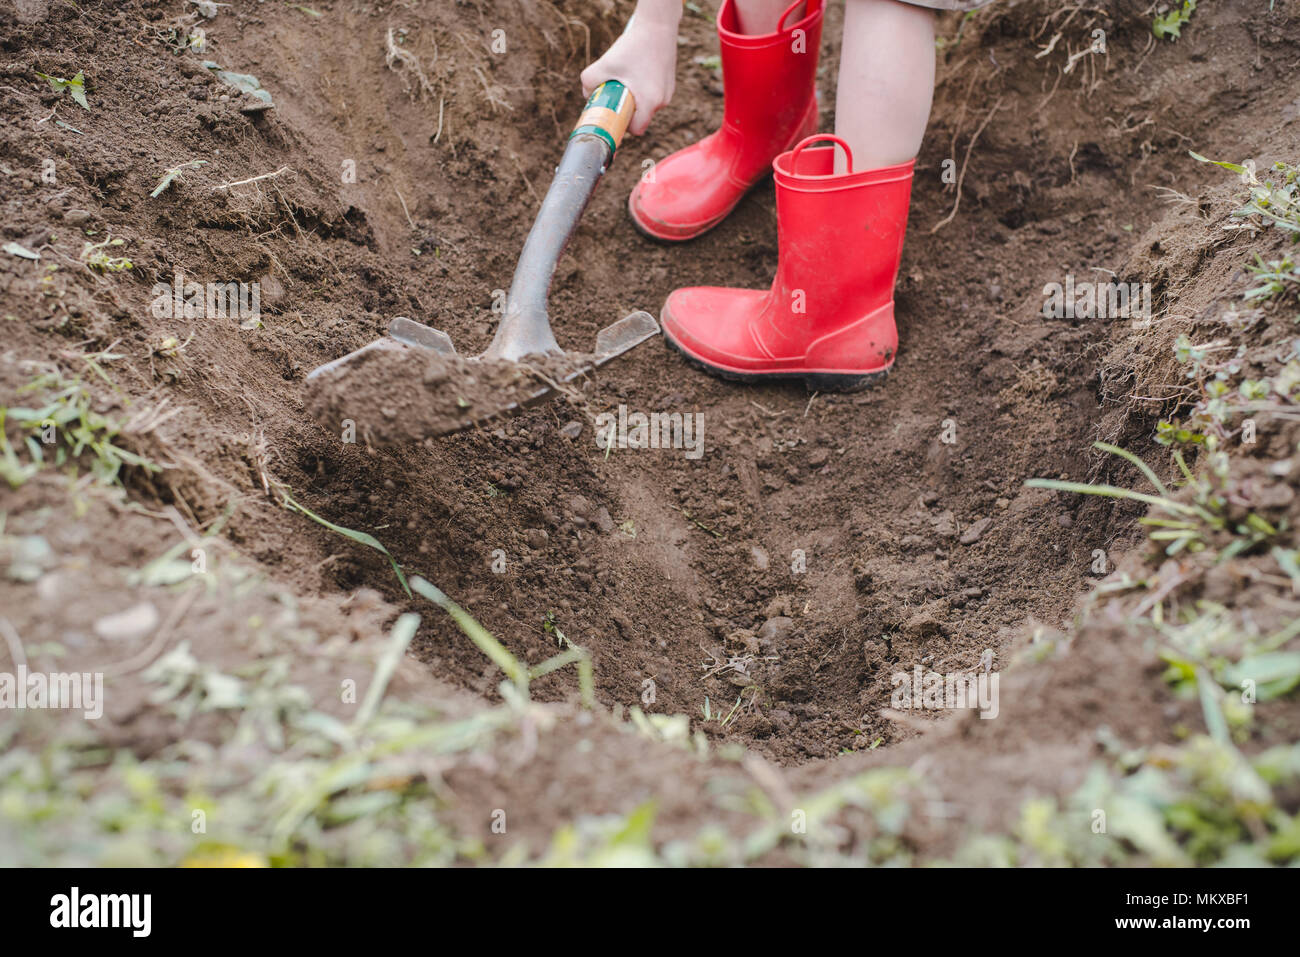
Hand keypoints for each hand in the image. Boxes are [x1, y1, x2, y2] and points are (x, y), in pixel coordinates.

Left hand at [580, 4, 679, 135]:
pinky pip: (653, 95)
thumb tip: (587, 96)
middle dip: (626, 110)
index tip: (613, 115)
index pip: (636, 130)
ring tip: (627, 79)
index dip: (623, 126)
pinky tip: (636, 73)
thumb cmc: (633, 45)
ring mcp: (668, 92)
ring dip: (635, 99)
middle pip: (640, 118)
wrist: (658, 25)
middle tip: (615, 94)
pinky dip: (643, 89)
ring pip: (647, 106)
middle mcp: (662, 101)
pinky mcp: (670, 83)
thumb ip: (589, 82)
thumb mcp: (604, 64)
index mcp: (650, 101)